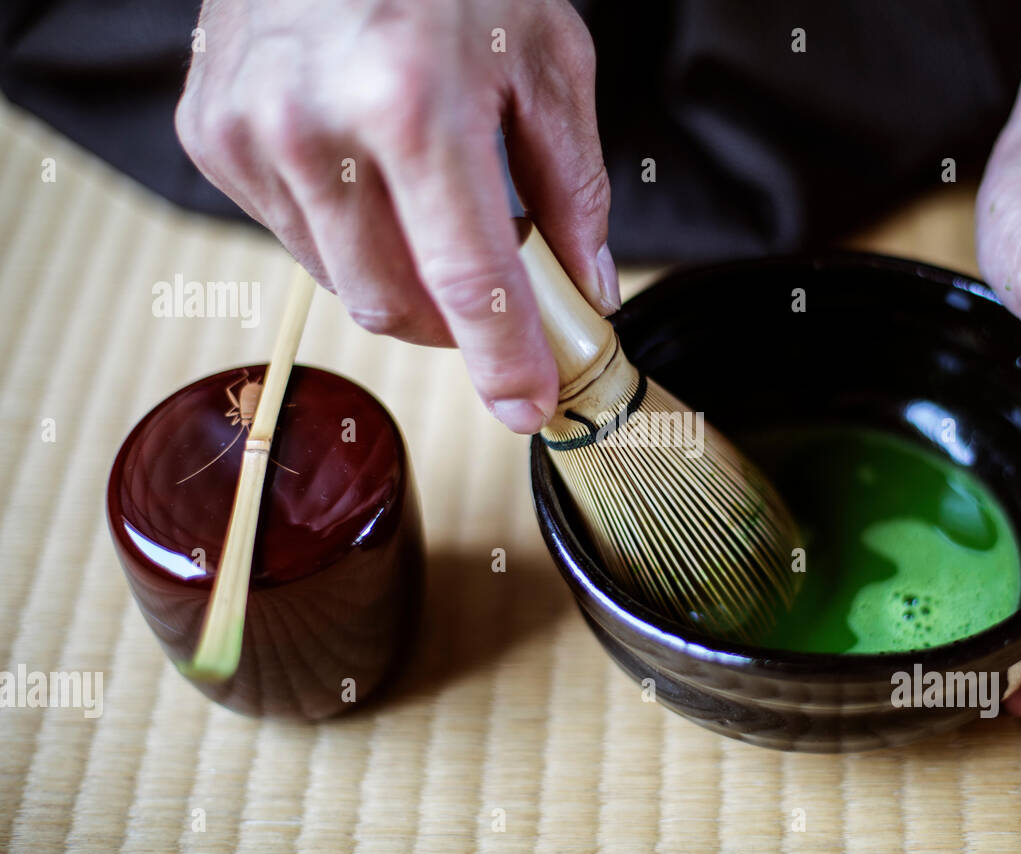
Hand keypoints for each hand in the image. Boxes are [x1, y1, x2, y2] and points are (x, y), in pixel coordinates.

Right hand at [175, 0, 618, 432]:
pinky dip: (348, 234)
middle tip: (498, 304)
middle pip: (394, 305)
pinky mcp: (212, 138)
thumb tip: (586, 286)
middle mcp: (313, 127)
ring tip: (435, 210)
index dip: (504, 359)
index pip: (465, 282)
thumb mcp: (546, 58)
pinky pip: (295, 237)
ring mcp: (250, 136)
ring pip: (343, 282)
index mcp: (411, 103)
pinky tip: (370, 174)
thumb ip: (572, 187)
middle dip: (458, 327)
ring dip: (403, 278)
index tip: (529, 405)